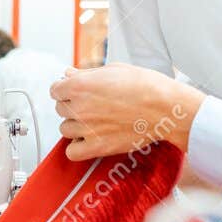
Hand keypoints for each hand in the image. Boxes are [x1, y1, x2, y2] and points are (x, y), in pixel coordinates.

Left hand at [49, 64, 205, 160]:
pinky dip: (77, 147)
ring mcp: (87, 129)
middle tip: (93, 105)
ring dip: (76, 126)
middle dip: (73, 106)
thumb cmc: (146, 85)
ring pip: (65, 129)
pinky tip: (90, 139)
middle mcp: (79, 107)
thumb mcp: (114, 70)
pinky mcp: (97, 147)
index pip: (55, 90)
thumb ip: (86, 73)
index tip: (75, 92)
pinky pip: (72, 152)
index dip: (65, 90)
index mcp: (80, 85)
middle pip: (60, 109)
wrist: (166, 108)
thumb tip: (67, 74)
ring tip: (95, 121)